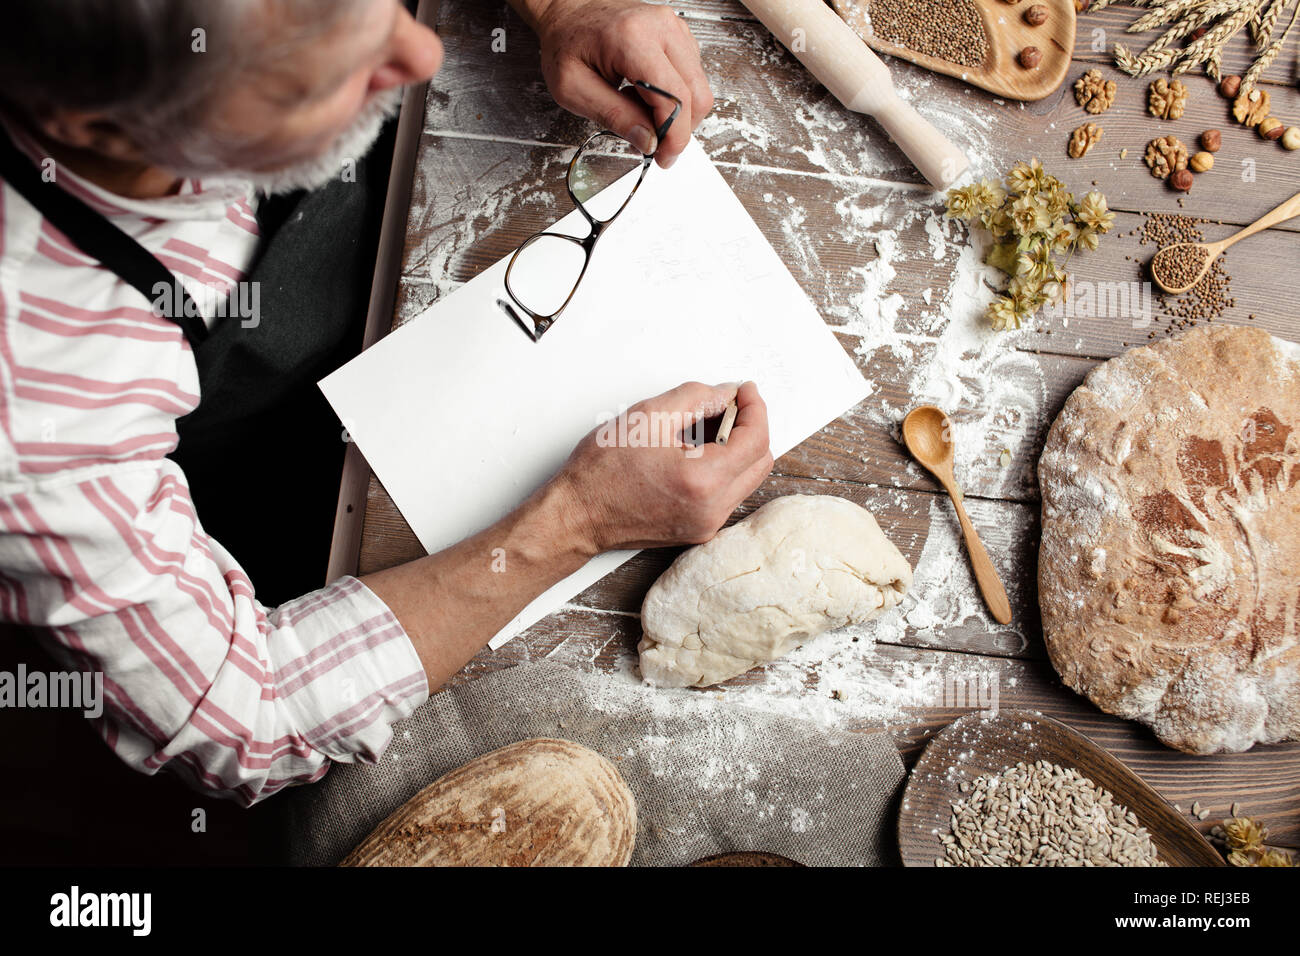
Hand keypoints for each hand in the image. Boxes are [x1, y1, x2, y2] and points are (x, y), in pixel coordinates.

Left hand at [526, 0, 713, 167]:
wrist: (568, 11)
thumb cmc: (566, 45)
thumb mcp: (573, 89)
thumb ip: (614, 116)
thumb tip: (649, 142)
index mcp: (632, 39)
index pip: (674, 97)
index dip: (674, 136)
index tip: (664, 157)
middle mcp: (660, 28)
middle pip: (696, 94)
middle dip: (679, 129)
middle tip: (655, 144)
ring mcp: (673, 27)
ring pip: (698, 86)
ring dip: (676, 112)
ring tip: (639, 107)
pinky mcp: (678, 33)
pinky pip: (691, 75)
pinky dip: (675, 95)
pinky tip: (646, 92)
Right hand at [555, 381, 772, 553]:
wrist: (577, 515)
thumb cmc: (602, 470)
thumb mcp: (648, 416)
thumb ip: (697, 398)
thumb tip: (727, 394)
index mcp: (703, 480)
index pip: (756, 439)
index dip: (755, 407)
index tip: (743, 391)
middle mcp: (712, 509)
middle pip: (761, 461)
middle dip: (750, 427)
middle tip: (724, 406)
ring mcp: (707, 524)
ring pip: (747, 479)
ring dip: (738, 449)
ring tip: (705, 429)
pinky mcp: (699, 530)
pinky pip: (729, 494)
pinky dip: (724, 469)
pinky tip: (696, 453)